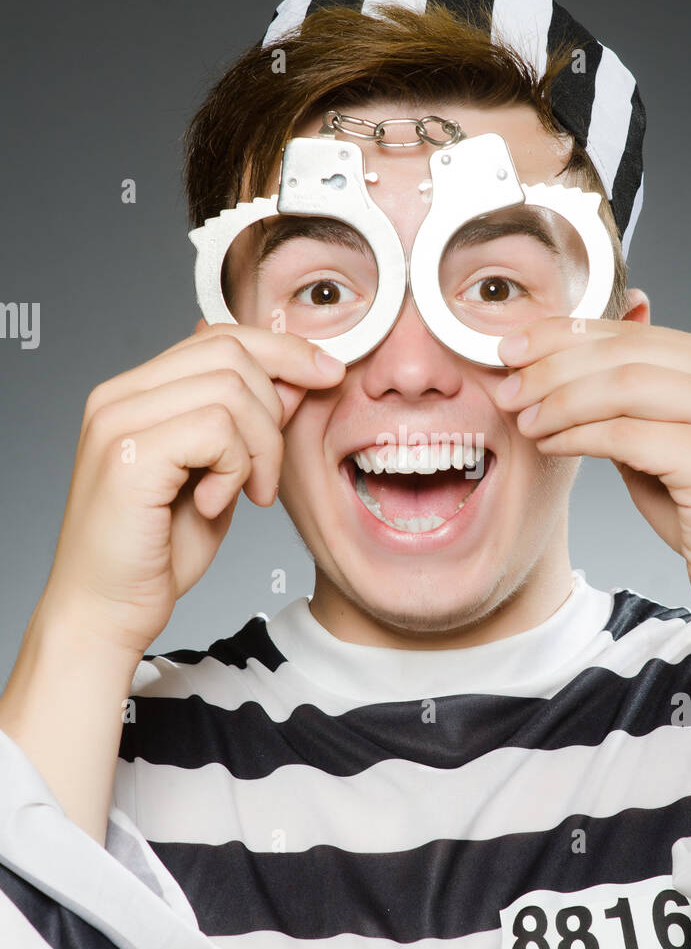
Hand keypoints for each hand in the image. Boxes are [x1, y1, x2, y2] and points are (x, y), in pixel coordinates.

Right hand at [41, 323, 344, 655]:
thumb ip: (248, 424)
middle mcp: (118, 396)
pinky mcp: (127, 457)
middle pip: (230, 353)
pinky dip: (236, 468)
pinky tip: (216, 504)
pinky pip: (216, 430)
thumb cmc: (158, 552)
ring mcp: (117, 422)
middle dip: (274, 410)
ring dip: (260, 449)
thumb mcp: (220, 475)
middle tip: (267, 474)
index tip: (326, 375)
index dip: (282, 350)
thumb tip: (296, 375)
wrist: (106, 612)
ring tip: (248, 495)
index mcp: (135, 393)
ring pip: (231, 390)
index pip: (219, 337)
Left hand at [495, 317, 690, 624]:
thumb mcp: (668, 440)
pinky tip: (550, 443)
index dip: (566, 334)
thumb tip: (561, 360)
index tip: (516, 345)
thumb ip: (630, 401)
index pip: (633, 332)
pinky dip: (578, 436)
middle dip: (553, 365)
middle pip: (624, 352)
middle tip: (508, 382)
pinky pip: (627, 435)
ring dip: (559, 400)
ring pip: (622, 386)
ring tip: (524, 417)